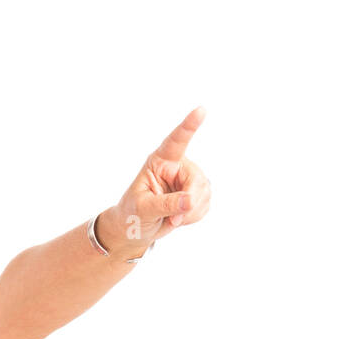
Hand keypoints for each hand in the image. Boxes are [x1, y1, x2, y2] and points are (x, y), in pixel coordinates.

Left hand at [101, 106, 211, 252]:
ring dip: (190, 213)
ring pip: (204, 193)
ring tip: (171, 218)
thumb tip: (191, 200)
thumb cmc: (132, 213)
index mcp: (160, 161)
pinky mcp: (197, 193)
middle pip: (197, 180)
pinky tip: (179, 218)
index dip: (188, 126)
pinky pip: (206, 205)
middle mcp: (177, 166)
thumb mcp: (142, 209)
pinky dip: (194, 217)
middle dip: (189, 203)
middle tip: (174, 219)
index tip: (201, 110)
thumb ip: (165, 204)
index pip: (176, 141)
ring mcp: (189, 179)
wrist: (135, 227)